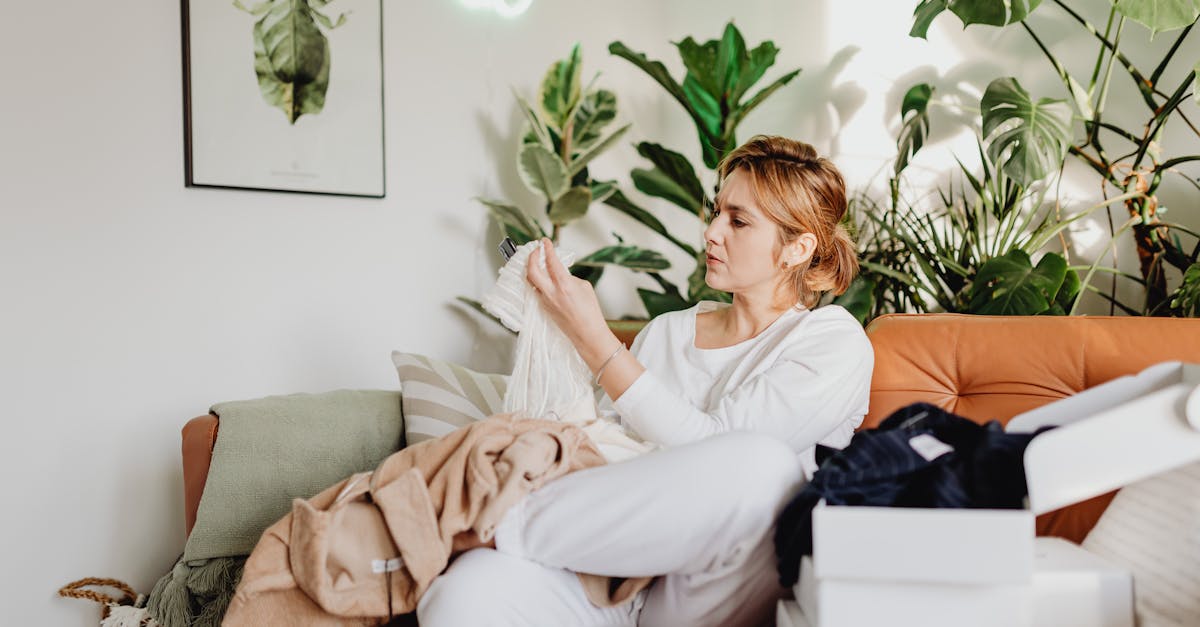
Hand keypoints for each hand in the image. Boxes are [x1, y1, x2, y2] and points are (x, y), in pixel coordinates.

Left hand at [525, 238, 617, 362]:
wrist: (587, 333)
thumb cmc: (590, 312)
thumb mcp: (584, 287)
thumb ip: (569, 277)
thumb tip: (560, 274)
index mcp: (563, 284)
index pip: (550, 261)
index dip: (547, 248)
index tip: (545, 241)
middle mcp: (551, 292)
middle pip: (532, 270)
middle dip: (532, 257)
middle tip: (536, 250)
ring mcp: (545, 301)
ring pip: (531, 281)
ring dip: (532, 269)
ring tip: (537, 263)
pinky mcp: (544, 308)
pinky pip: (536, 291)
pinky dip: (538, 282)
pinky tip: (543, 279)